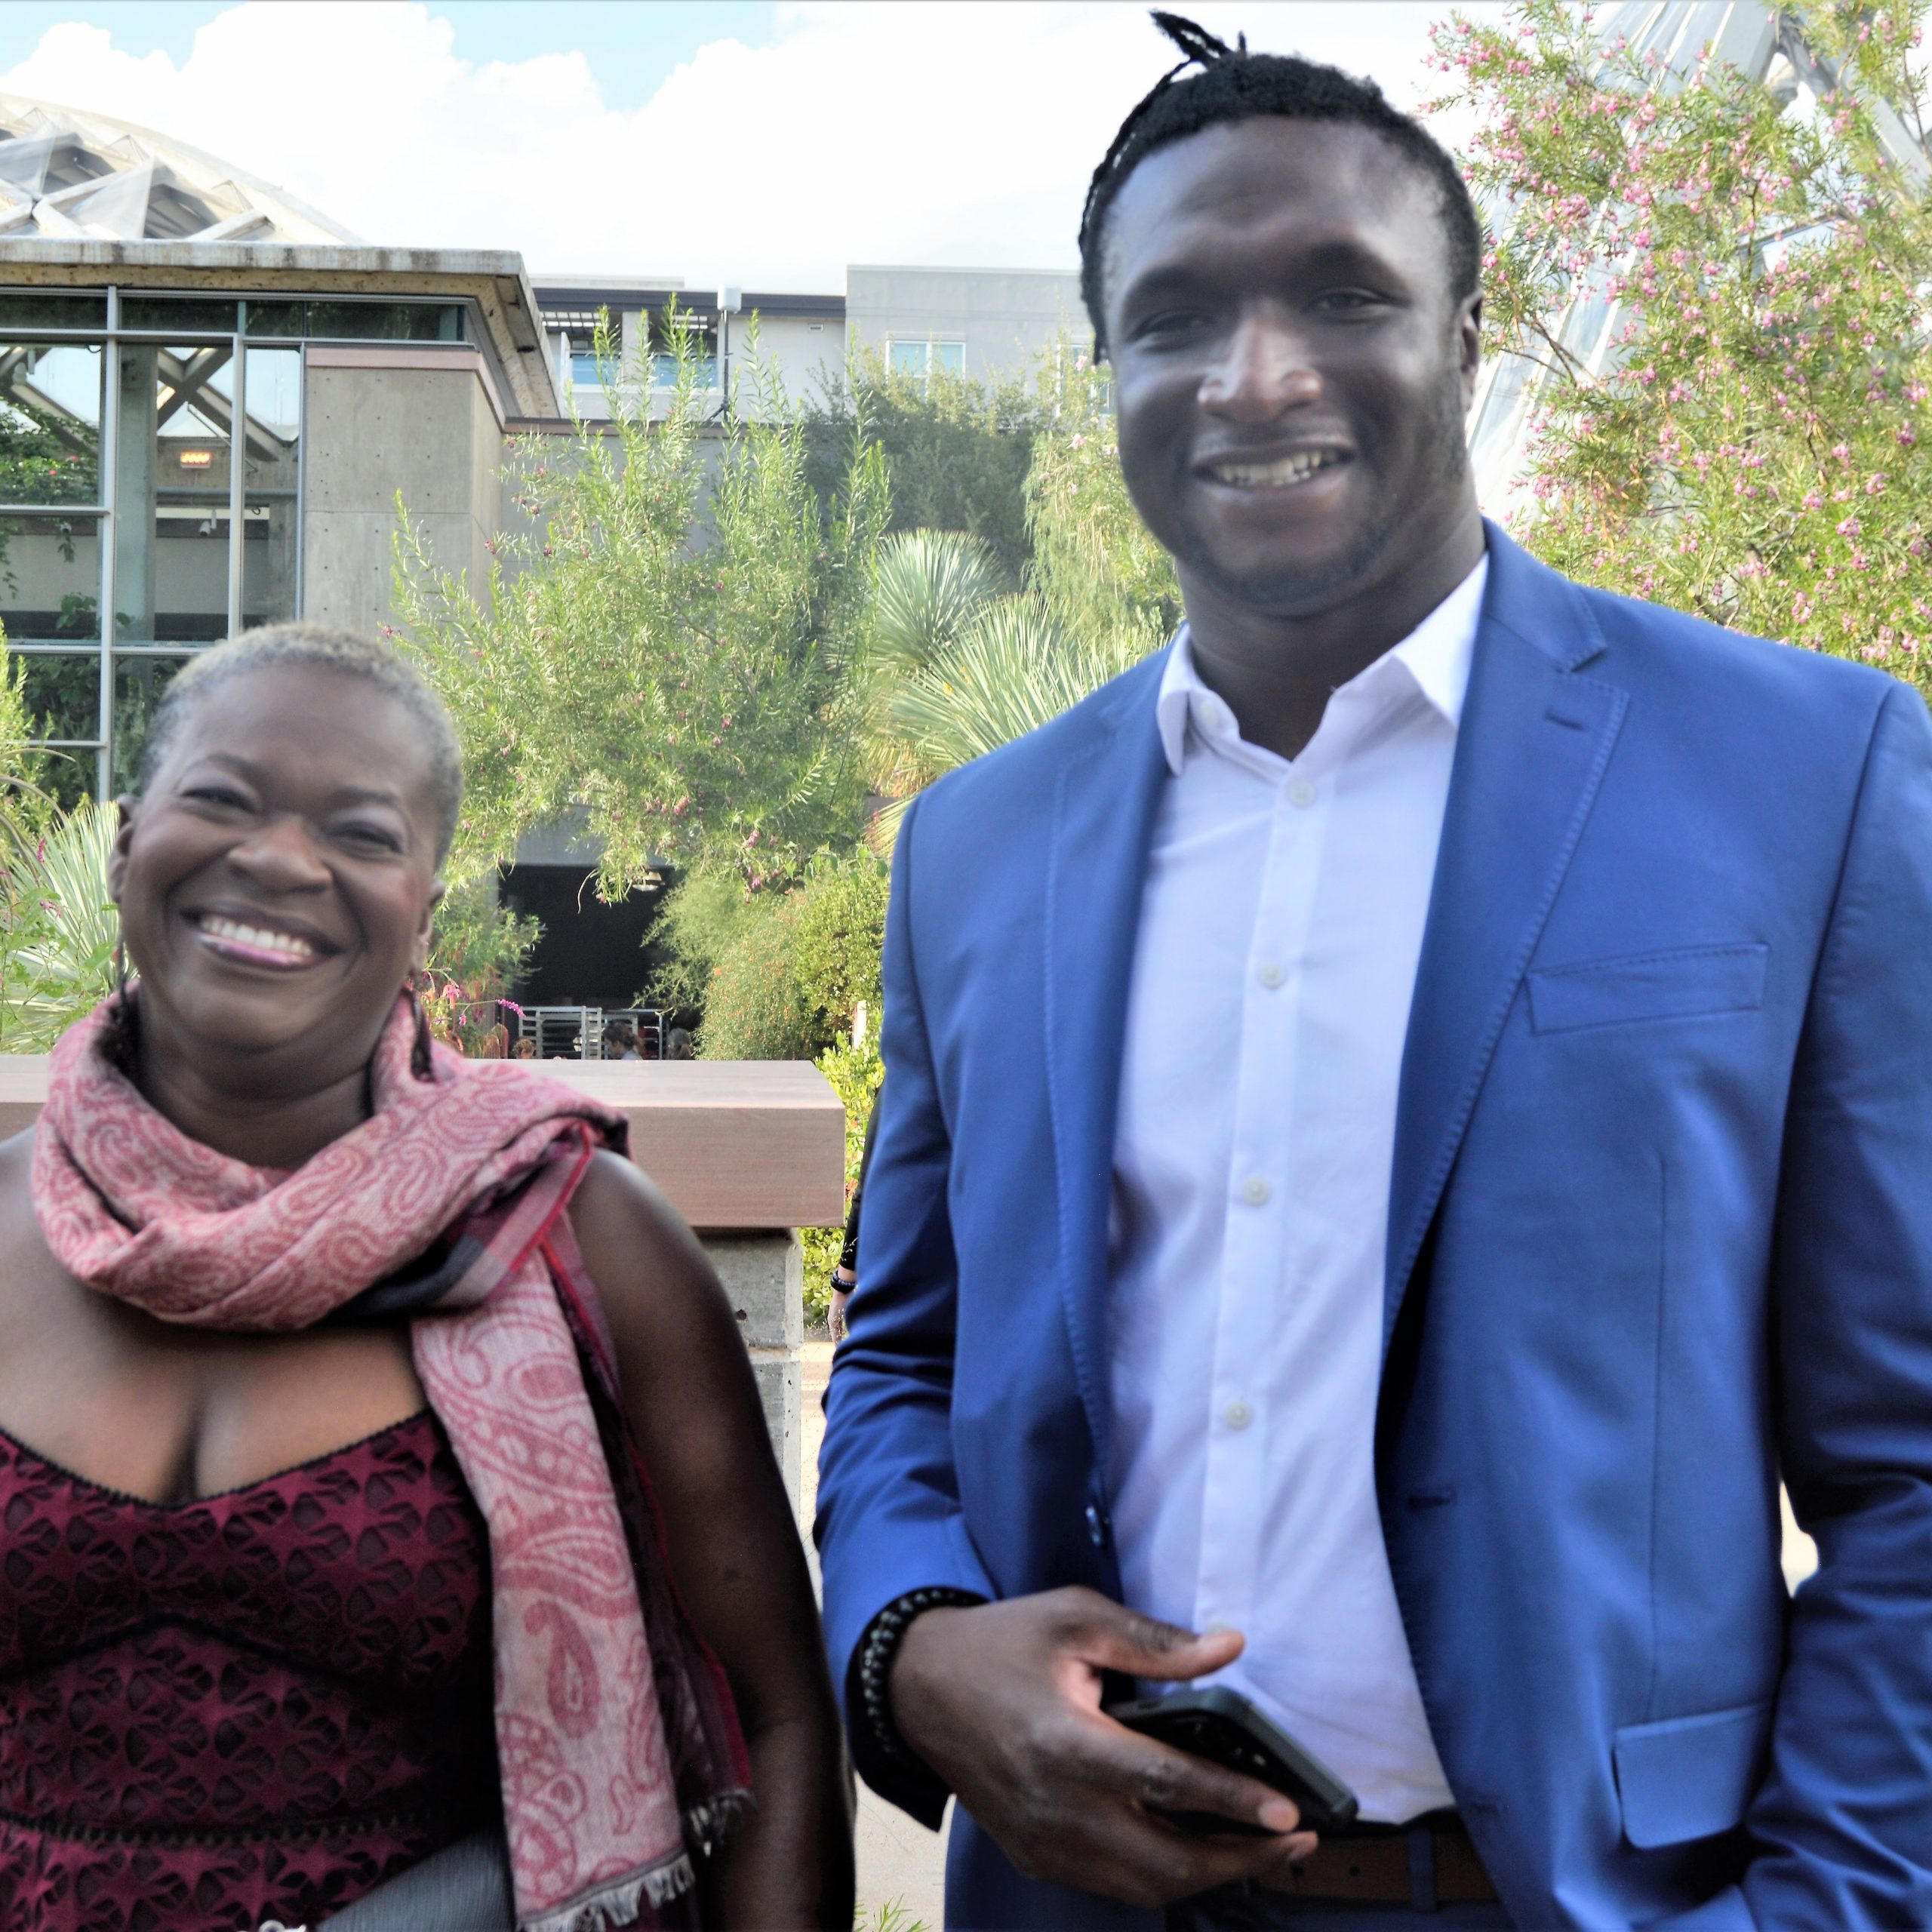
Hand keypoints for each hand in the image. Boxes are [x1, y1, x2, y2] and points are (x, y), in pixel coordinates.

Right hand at [891, 1587, 1316, 1907]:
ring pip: (1144, 1887)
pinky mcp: (1035, 1855)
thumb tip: (1229, 1647)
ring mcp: (1042, 1842)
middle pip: (1165, 1862)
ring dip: (1210, 1875)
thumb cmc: (1001, 1643)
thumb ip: (1154, 1641)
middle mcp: (1054, 1807)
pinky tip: (1197, 1849)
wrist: (918, 1687)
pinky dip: (1163, 1875)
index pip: (1166, 1784)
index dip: (1232, 1801)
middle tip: (1294, 1841)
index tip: (1288, 1812)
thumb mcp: (1075, 1618)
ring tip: (1261, 1850)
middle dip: (1241, 1860)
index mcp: (1065, 1743)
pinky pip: (1112, 1884)